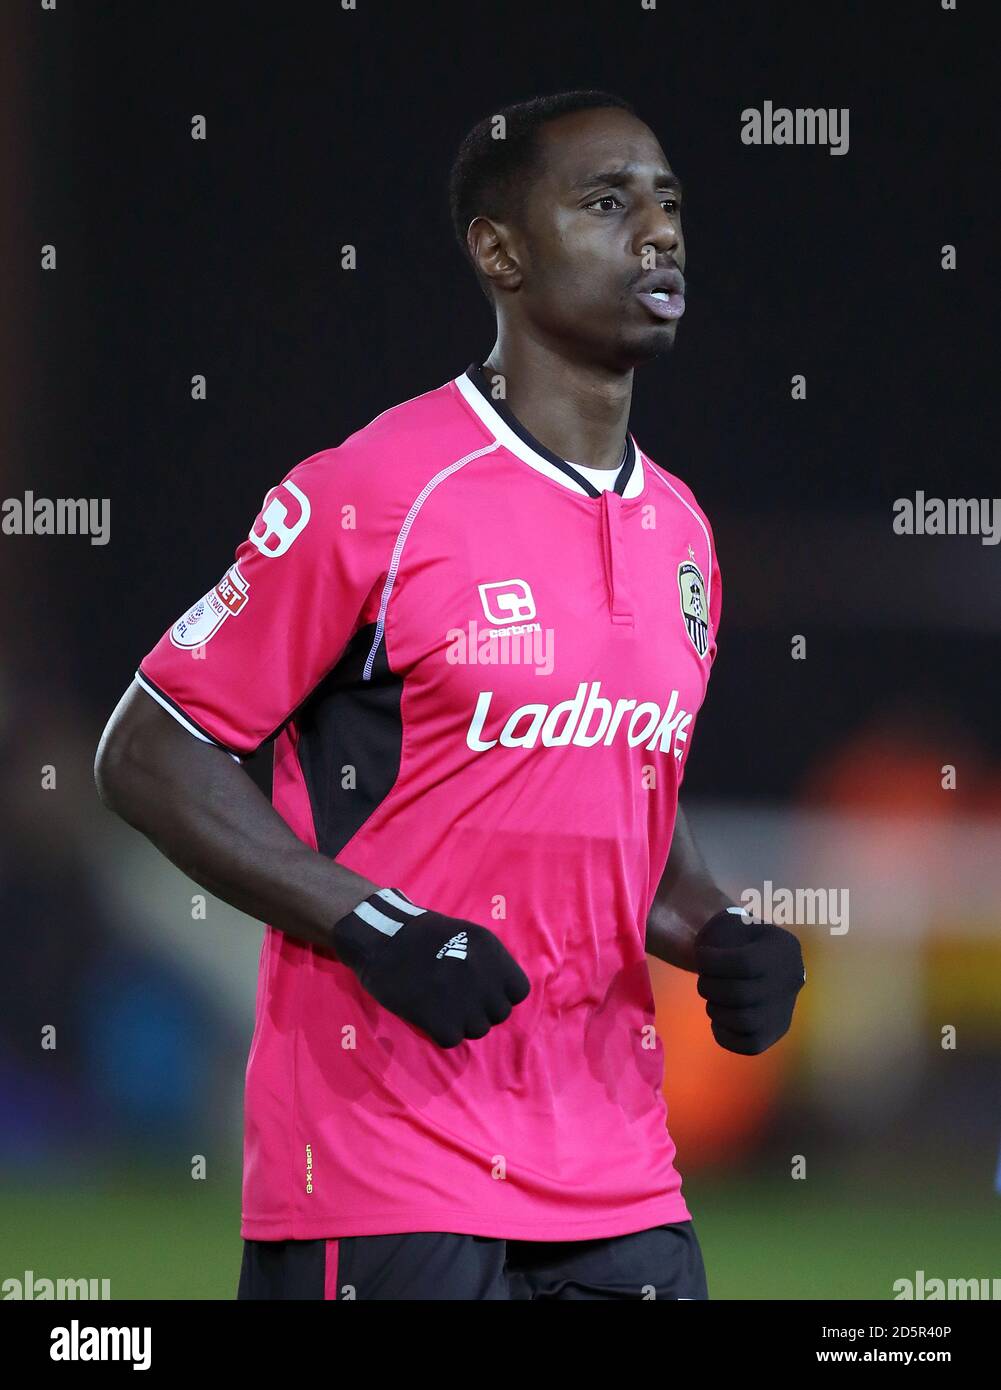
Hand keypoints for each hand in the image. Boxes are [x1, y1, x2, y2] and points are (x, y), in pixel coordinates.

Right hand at [332, 887, 529, 1047]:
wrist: (382, 937)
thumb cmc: (420, 935)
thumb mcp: (466, 935)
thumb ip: (487, 961)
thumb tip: (497, 988)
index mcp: (493, 953)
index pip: (518, 992)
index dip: (501, 995)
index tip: (483, 991)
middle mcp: (485, 978)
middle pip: (499, 1014)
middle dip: (480, 1011)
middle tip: (455, 1000)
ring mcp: (465, 1001)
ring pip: (477, 1030)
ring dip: (460, 1023)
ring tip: (439, 1006)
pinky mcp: (441, 1021)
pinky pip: (453, 1040)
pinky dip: (439, 1032)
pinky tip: (426, 1014)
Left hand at [694, 907, 804, 1054]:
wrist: (762, 955)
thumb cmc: (740, 937)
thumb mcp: (733, 922)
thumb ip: (719, 935)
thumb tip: (706, 960)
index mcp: (783, 947)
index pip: (744, 963)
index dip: (712, 962)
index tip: (700, 955)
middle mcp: (791, 979)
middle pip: (740, 994)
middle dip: (709, 987)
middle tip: (703, 979)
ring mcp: (786, 1009)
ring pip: (744, 1022)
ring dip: (715, 1010)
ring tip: (712, 998)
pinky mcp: (778, 1031)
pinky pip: (750, 1045)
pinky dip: (725, 1035)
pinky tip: (718, 1020)